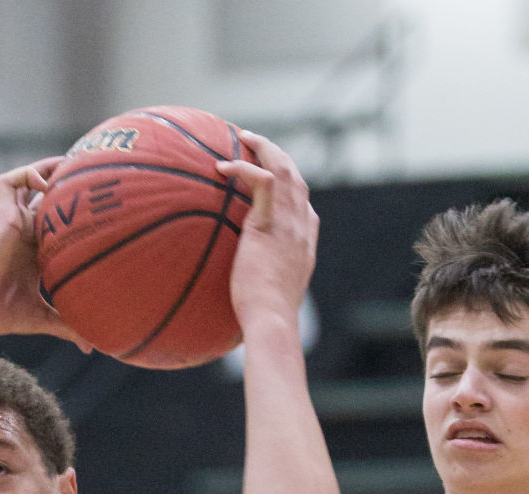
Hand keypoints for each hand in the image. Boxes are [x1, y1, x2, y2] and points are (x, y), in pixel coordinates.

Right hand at [0, 157, 88, 344]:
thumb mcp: (41, 318)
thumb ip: (67, 326)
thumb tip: (94, 348)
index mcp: (35, 251)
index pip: (58, 222)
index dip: (76, 211)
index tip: (102, 206)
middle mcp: (24, 231)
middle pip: (48, 195)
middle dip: (67, 180)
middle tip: (94, 170)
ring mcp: (12, 221)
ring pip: (29, 180)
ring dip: (48, 167)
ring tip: (72, 162)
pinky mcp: (0, 216)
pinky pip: (9, 181)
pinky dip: (27, 174)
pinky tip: (47, 185)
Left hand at [215, 131, 316, 326]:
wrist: (272, 320)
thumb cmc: (266, 317)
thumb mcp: (271, 293)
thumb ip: (265, 277)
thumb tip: (247, 286)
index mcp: (305, 241)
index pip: (302, 202)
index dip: (288, 182)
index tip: (269, 174)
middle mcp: (302, 226)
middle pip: (296, 176)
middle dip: (277, 154)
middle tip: (255, 142)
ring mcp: (289, 223)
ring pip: (283, 168)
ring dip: (263, 147)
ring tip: (242, 137)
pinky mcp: (269, 224)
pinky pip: (262, 181)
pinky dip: (243, 167)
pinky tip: (223, 167)